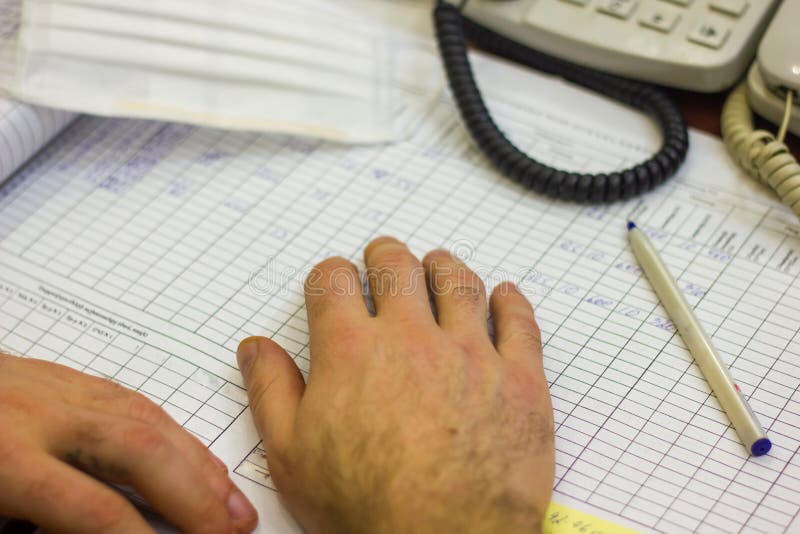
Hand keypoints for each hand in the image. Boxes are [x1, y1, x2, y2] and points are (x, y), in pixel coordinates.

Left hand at [0, 354, 257, 532]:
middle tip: (234, 533)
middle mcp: (41, 415)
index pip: (96, 511)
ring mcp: (57, 388)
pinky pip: (135, 401)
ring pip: (148, 419)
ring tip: (233, 503)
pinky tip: (195, 457)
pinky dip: (175, 433)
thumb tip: (105, 532)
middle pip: (140, 450)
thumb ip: (26, 525)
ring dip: (198, 463)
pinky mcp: (64, 377)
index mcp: (5, 458)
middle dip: (196, 496)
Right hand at [237, 237, 553, 532]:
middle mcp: (412, 337)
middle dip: (385, 254)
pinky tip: (505, 294)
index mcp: (352, 350)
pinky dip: (511, 300)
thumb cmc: (364, 507)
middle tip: (384, 254)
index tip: (333, 280)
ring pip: (459, 283)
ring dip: (444, 265)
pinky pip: (519, 322)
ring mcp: (471, 353)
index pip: (335, 282)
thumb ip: (270, 390)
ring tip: (439, 262)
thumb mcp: (290, 455)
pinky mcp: (519, 379)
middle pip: (398, 267)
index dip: (330, 274)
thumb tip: (255, 347)